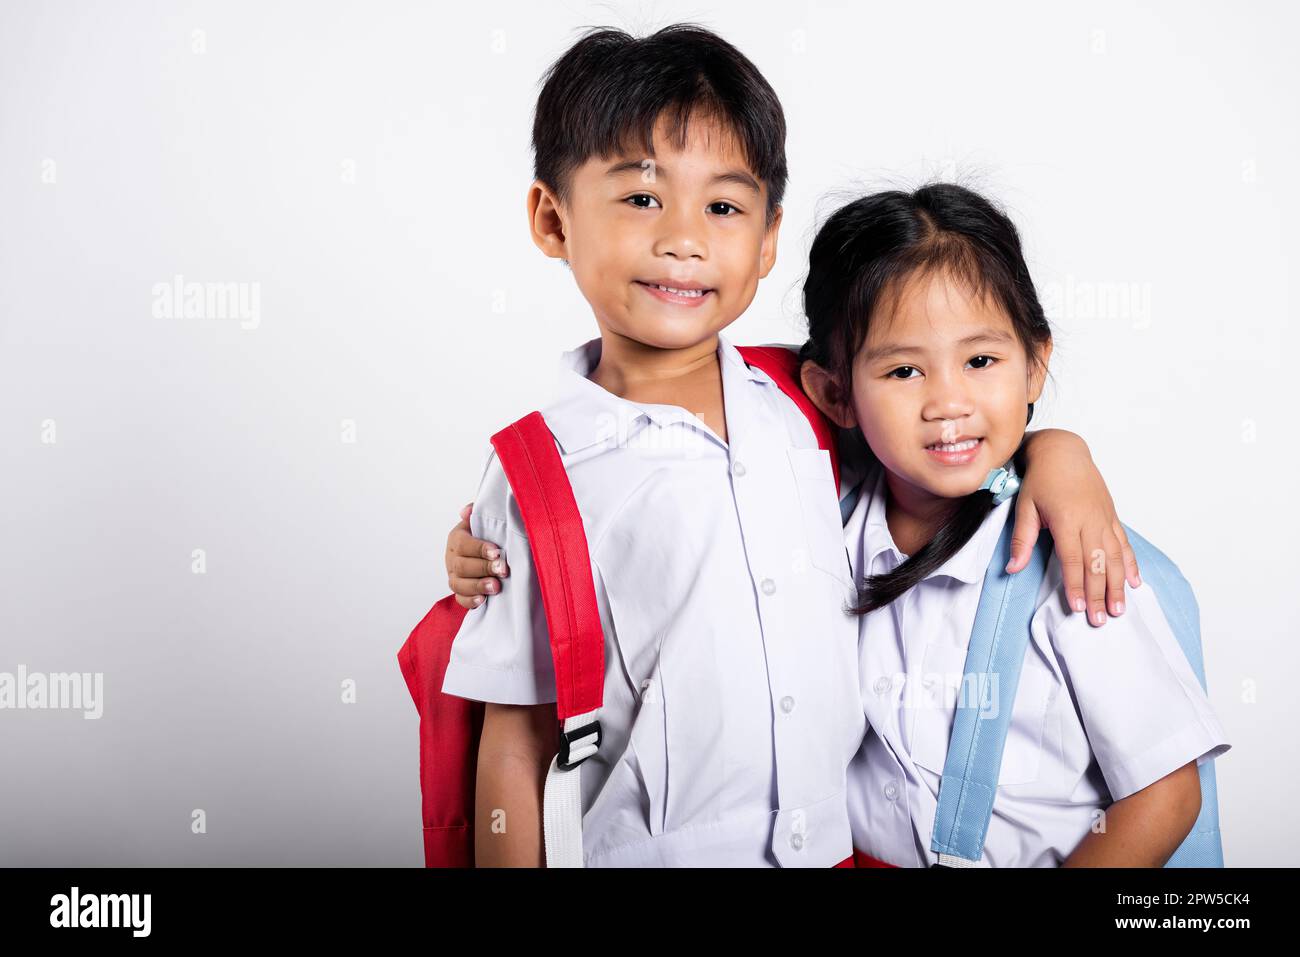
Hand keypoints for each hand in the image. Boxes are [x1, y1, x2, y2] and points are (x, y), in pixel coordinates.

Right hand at [445, 503, 508, 608]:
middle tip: (502, 570)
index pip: (463, 544)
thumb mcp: (483, 520)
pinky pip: (460, 599)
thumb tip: (467, 511)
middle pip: (462, 566)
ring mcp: (454, 576)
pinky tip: (483, 600)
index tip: (496, 552)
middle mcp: (452, 558)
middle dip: (483, 568)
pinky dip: (470, 601)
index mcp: (457, 538)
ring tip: (495, 587)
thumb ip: (476, 513)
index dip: (479, 548)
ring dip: (477, 586)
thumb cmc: (487, 534)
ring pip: (458, 584)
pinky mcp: (460, 591)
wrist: (488, 551)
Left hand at [1010, 430, 1140, 627]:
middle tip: (1100, 620)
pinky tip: (1134, 582)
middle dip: (1099, 594)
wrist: (1063, 451)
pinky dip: (1130, 564)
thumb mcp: (1024, 507)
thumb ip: (1021, 539)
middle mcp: (1090, 521)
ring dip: (1118, 585)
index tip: (1078, 608)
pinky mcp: (1112, 516)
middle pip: (1097, 564)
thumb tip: (1012, 568)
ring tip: (1119, 609)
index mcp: (1067, 519)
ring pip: (1114, 557)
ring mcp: (1104, 518)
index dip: (1076, 585)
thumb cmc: (1041, 479)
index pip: (1072, 560)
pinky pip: (1124, 543)